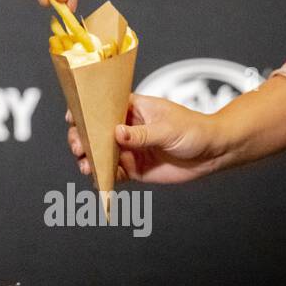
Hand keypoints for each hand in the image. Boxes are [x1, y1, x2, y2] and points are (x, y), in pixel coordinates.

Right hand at [66, 93, 222, 183]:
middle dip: (81, 138)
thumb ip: (142, 134)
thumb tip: (116, 133)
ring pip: (99, 153)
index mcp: (132, 109)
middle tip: (78, 147)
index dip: (84, 110)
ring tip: (85, 165)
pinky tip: (97, 179)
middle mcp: (126, 128)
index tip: (72, 118)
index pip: (102, 106)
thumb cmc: (194, 130)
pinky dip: (102, 177)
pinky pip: (112, 173)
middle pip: (94, 131)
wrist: (213, 153)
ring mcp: (128, 149)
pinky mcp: (134, 168)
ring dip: (88, 159)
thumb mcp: (168, 128)